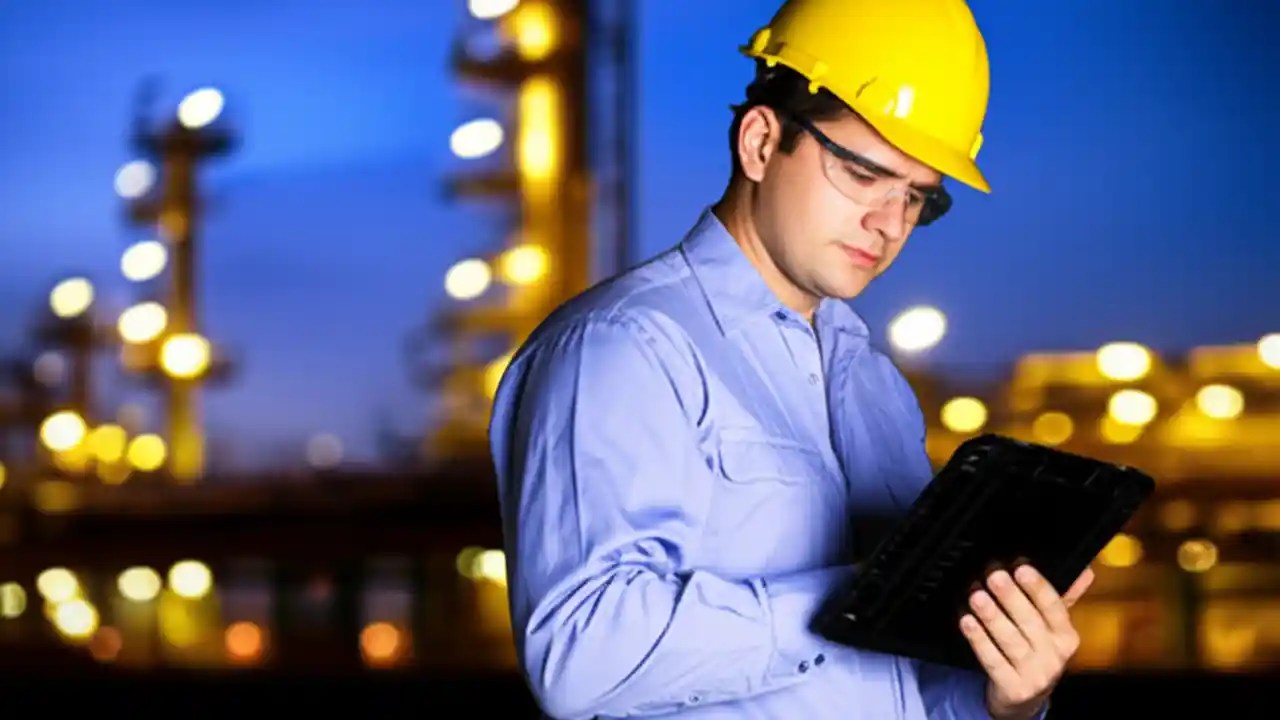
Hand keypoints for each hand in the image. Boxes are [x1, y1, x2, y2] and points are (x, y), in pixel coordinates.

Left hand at [959, 564, 1093, 719]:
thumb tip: (1084, 571)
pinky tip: (967, 623)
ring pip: (1011, 642)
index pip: (1055, 608)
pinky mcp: (1013, 689)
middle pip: (1031, 623)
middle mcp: (1055, 657)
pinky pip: (994, 662)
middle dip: (1011, 597)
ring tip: (977, 597)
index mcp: (1067, 637)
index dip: (1038, 588)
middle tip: (994, 576)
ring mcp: (1035, 676)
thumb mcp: (1052, 629)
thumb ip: (1064, 599)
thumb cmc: (1036, 653)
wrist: (1024, 699)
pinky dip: (980, 641)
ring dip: (993, 617)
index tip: (1022, 568)